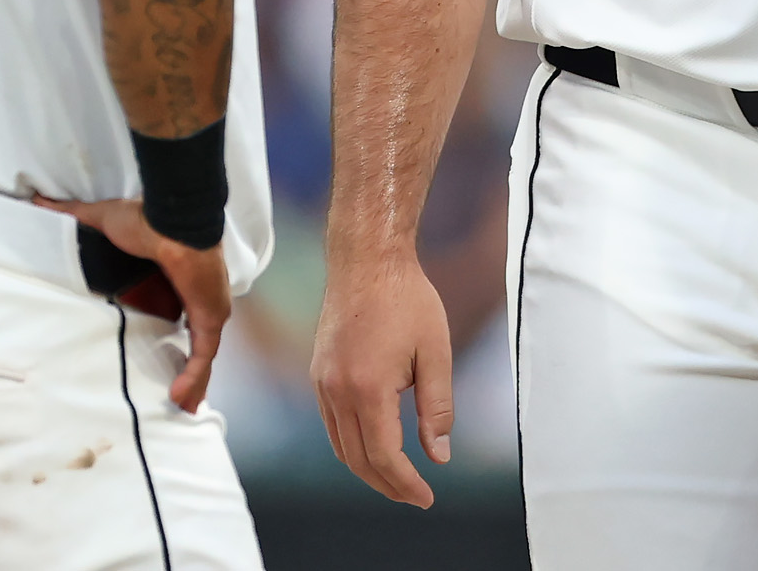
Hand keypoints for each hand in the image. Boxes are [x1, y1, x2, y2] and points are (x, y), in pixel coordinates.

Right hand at [36, 197, 229, 412]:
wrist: (172, 217)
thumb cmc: (144, 218)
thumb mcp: (102, 221)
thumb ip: (72, 215)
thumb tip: (38, 202)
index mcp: (177, 280)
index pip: (178, 313)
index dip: (171, 336)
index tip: (157, 356)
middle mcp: (198, 297)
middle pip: (195, 340)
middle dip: (188, 367)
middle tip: (172, 393)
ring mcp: (207, 308)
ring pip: (203, 354)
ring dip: (194, 381)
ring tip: (180, 406)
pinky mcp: (209, 316)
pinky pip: (204, 355)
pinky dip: (195, 377)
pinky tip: (180, 399)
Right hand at [311, 251, 452, 507]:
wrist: (367, 259)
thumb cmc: (407, 299)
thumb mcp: (435, 353)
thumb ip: (437, 408)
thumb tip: (438, 456)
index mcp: (368, 389)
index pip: (384, 456)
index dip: (406, 484)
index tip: (427, 497)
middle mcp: (337, 391)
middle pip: (358, 460)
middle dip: (387, 485)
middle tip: (416, 496)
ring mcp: (322, 383)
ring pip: (340, 446)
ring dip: (367, 469)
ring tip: (398, 479)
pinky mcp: (318, 374)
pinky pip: (331, 425)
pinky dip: (351, 445)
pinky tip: (374, 446)